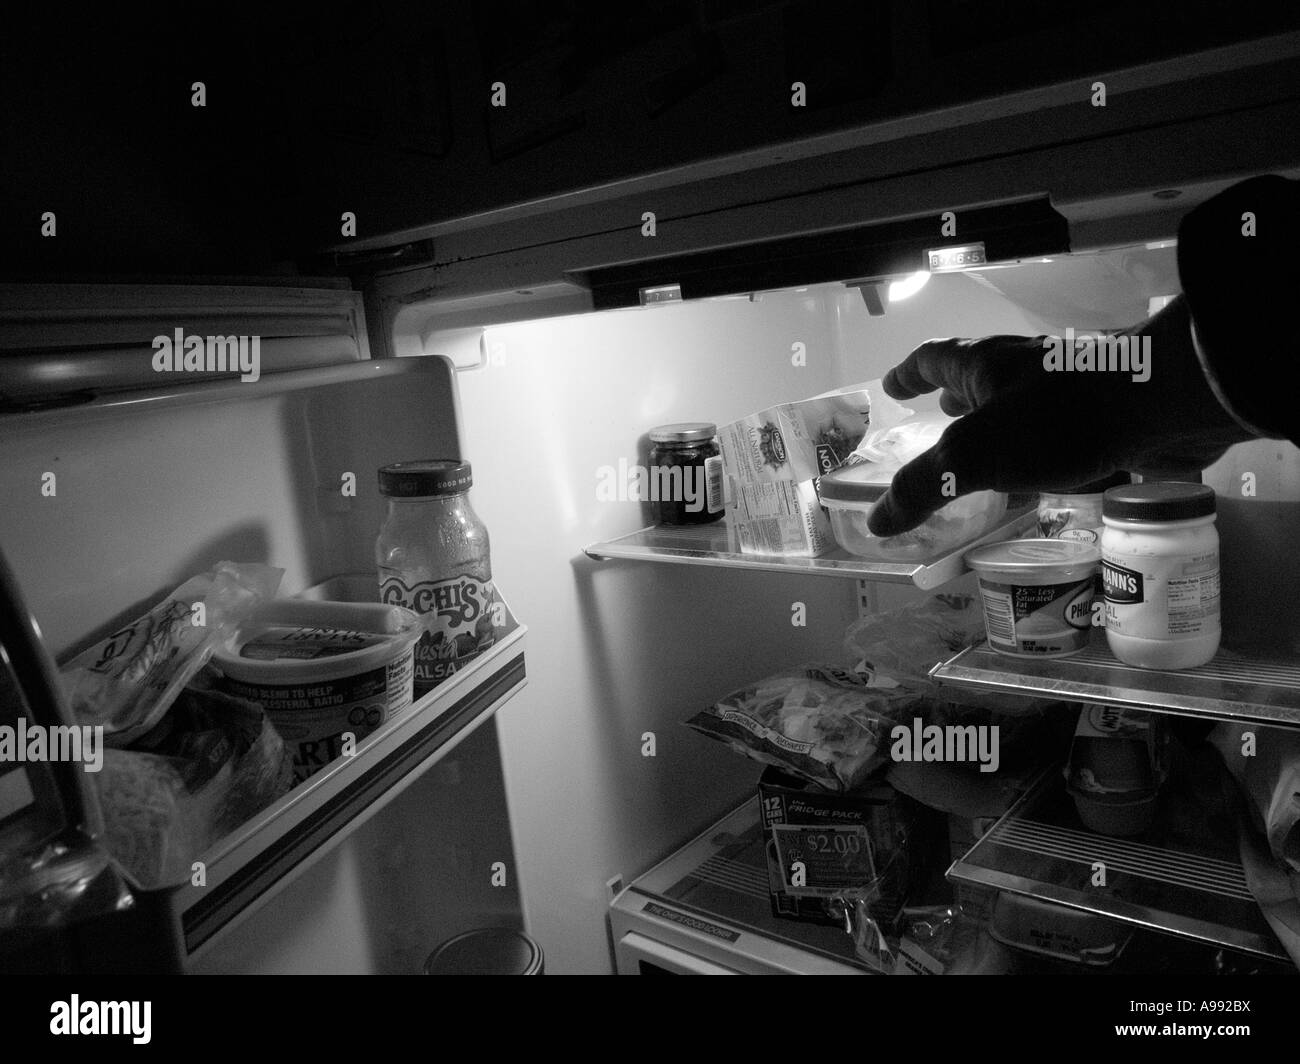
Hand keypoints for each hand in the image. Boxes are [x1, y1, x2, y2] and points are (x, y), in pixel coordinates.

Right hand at [866, 297, 1254, 535]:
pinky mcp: (1109, 415)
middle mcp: (1025, 370)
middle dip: (956, 397)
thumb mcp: (974, 456)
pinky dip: (1044, 450)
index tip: (892, 386)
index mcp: (986, 365)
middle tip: (938, 414)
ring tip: (989, 454)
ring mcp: (1070, 390)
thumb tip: (877, 521)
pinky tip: (1048, 475)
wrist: (1163, 403)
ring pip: (1023, 406)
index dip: (908, 374)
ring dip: (1001, 424)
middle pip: (980, 379)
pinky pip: (1062, 433)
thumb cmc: (1059, 418)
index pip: (933, 360)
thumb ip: (925, 486)